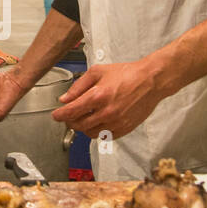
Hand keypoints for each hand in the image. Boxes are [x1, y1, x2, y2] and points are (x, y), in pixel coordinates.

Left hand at [51, 60, 165, 139]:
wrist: (150, 81)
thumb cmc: (127, 74)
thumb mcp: (98, 72)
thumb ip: (79, 86)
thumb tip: (65, 99)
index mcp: (98, 96)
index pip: (71, 111)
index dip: (60, 115)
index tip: (56, 115)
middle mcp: (106, 112)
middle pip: (78, 125)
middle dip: (70, 121)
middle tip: (69, 116)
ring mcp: (116, 122)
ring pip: (90, 133)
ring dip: (83, 127)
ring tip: (85, 118)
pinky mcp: (125, 128)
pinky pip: (105, 136)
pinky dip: (98, 131)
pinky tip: (98, 122)